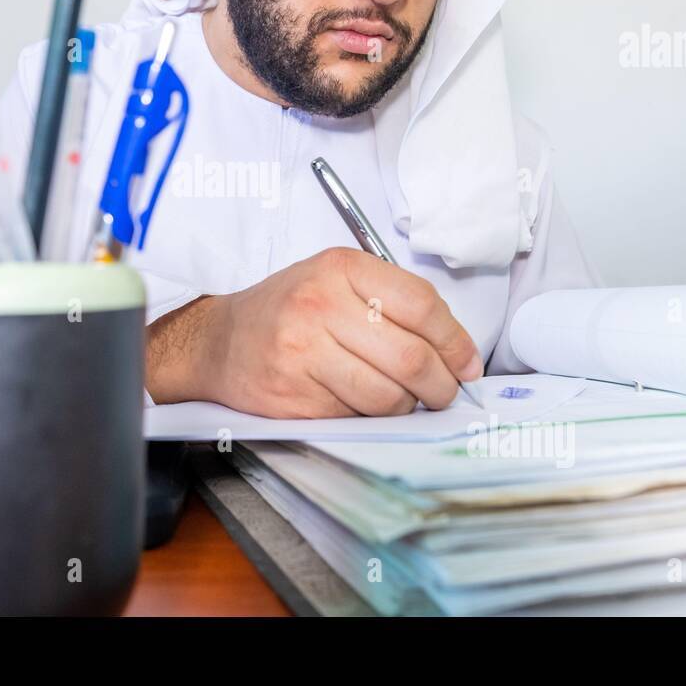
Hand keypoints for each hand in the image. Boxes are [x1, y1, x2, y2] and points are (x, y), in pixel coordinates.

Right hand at [146, 247, 483, 417]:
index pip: (421, 305)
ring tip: (403, 399)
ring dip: (407, 406)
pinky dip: (369, 417)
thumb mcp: (337, 280)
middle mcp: (321, 306)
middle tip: (444, 392)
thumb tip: (458, 352)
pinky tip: (360, 401)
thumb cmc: (290, 309)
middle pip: (410, 357)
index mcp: (341, 268)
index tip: (467, 364)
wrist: (218, 341)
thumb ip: (394, 301)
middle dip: (440, 385)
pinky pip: (355, 416)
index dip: (455, 341)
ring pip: (387, 395)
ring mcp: (303, 353)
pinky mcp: (293, 396)